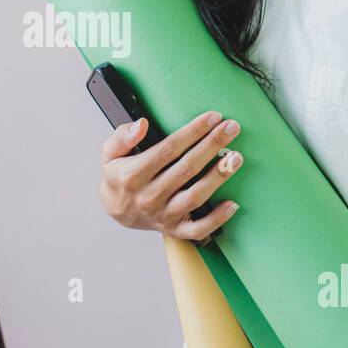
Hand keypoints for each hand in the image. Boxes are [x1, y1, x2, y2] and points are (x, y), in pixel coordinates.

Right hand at [99, 109, 242, 241]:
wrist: (116, 211)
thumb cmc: (119, 177)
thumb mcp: (110, 153)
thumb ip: (122, 137)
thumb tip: (142, 124)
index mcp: (133, 175)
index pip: (168, 149)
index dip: (192, 132)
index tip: (212, 117)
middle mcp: (149, 197)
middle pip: (187, 168)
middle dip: (212, 145)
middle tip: (231, 128)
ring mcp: (163, 215)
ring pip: (196, 196)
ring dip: (218, 176)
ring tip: (236, 157)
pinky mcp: (175, 229)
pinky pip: (198, 229)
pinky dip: (217, 219)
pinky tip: (233, 204)